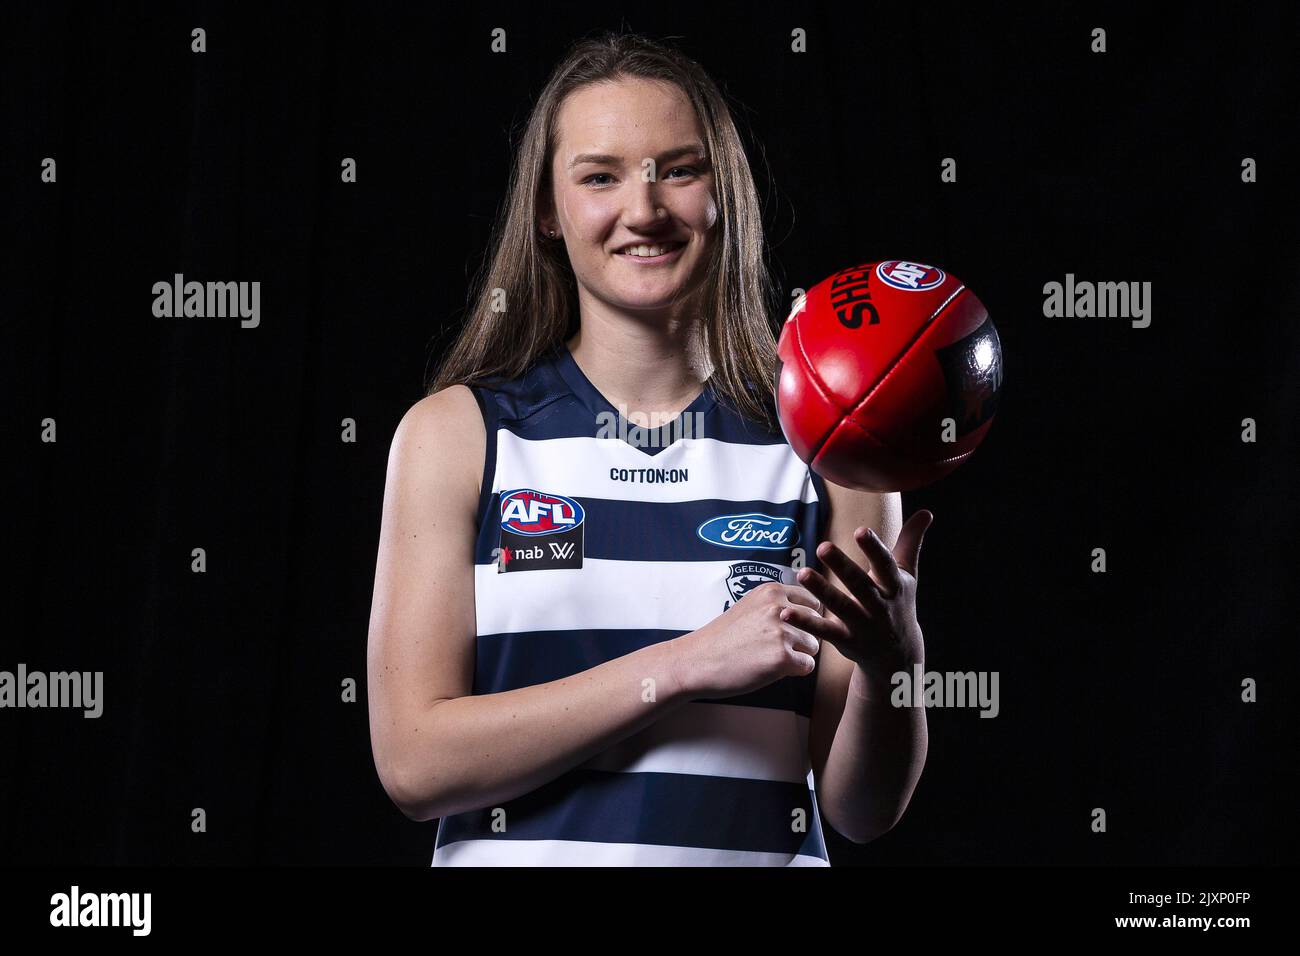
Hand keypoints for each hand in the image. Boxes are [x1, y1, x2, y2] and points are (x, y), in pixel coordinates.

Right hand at [674, 583, 823, 699]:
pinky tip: (771, 668)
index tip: (786, 630)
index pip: (812, 602)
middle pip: (817, 624)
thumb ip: (779, 605)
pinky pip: (807, 666)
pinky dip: (794, 671)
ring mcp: (781, 632)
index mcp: (772, 591)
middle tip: (777, 648)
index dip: (805, 620)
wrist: (698, 661)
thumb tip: (815, 614)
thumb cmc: (725, 638)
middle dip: (804, 638)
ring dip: (798, 655)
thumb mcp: (751, 607)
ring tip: (770, 657)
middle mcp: (779, 607)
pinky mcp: (781, 657)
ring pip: (814, 646)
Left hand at [787, 510, 933, 688]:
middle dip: (843, 566)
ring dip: (821, 590)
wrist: (898, 655)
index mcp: (894, 586)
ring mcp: (863, 625)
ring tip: (802, 573)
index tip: (860, 530)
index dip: (874, 548)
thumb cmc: (898, 603)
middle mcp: (880, 605)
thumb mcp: (907, 575)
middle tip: (823, 546)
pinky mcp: (846, 641)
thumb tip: (927, 511)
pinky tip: (786, 612)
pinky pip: (824, 631)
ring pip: (840, 606)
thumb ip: (911, 542)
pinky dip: (806, 623)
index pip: (885, 564)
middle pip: (860, 584)